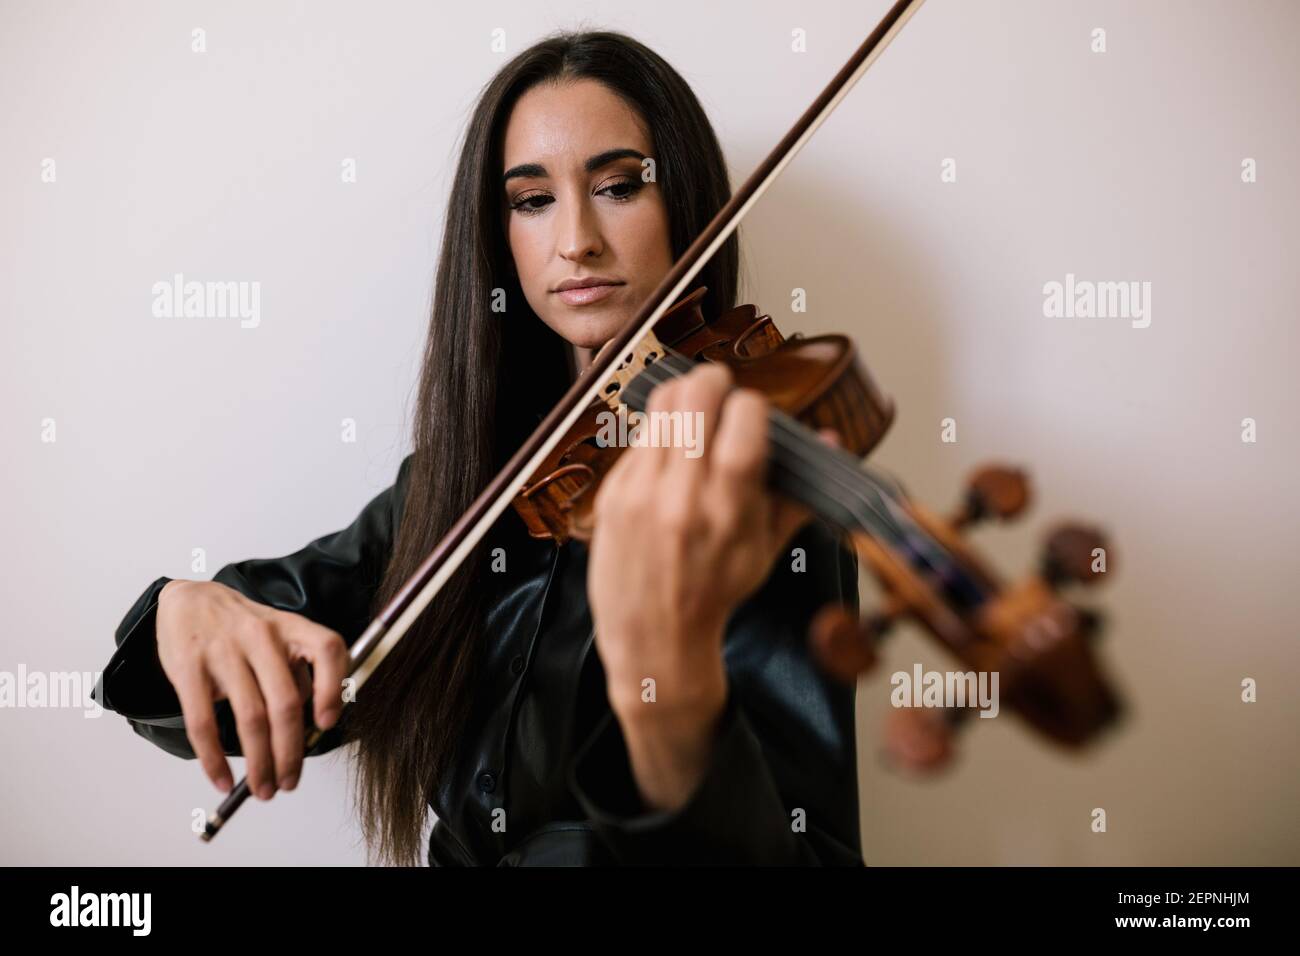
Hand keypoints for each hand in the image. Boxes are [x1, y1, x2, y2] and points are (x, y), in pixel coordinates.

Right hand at [154, 579, 348, 799]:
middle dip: (291, 752)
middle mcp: (261, 637)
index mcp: (291, 627)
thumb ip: (298, 670)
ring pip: (250, 719)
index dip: (333, 689)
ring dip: (260, 763)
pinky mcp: (189, 668)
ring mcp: (224, 651)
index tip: (326, 724)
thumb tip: (312, 726)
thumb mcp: (279, 633)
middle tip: (290, 782)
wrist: (189, 600)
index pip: (328, 650)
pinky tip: (223, 779)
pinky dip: (214, 759)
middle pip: (286, 703)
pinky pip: (203, 722)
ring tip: (263, 788)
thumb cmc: (242, 626)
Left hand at [586, 363, 830, 807]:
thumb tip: (830, 436)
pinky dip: (656, 434)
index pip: (744, 422)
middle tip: (720, 387)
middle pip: (696, 398)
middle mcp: (682, 497)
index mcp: (729, 510)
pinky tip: (666, 451)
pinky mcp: (611, 494)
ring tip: (693, 407)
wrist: (653, 638)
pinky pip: (637, 439)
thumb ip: (797, 490)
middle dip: (714, 381)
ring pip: (661, 407)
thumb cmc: (714, 593)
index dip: (753, 404)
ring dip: (682, 396)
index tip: (753, 411)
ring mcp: (640, 493)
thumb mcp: (766, 550)